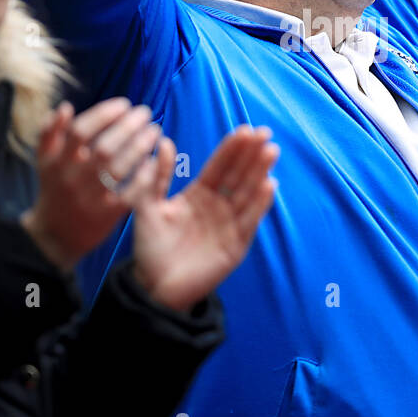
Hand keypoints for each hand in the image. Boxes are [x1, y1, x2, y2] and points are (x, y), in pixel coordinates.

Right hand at [21, 98, 161, 273]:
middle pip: (103, 148)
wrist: (55, 236)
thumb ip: (50, 133)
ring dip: (140, 147)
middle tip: (146, 113)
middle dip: (128, 127)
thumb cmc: (56, 190)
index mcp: (57, 162)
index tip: (125, 104)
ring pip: (118, 169)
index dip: (104, 114)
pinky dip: (142, 176)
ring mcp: (91, 198)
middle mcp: (73, 179)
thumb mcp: (45, 162)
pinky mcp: (107, 215)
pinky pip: (129, 193)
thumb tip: (64, 107)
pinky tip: (154, 161)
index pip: (80, 131)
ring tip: (154, 132)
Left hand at [130, 126, 279, 311]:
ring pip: (248, 193)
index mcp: (200, 194)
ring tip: (270, 152)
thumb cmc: (151, 248)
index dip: (232, 149)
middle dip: (252, 155)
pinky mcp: (236, 245)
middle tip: (264, 133)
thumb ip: (157, 177)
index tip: (245, 130)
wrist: (154, 286)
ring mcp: (229, 224)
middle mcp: (218, 205)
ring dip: (260, 173)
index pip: (220, 166)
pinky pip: (250, 220)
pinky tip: (268, 185)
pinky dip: (260, 204)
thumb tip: (166, 142)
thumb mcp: (148, 207)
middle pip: (238, 175)